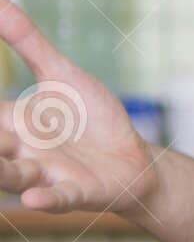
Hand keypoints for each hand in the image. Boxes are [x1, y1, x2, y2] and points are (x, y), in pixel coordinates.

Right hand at [0, 0, 156, 214]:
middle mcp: (18, 151)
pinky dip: (45, 198)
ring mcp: (46, 173)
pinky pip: (58, 198)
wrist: (134, 161)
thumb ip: (27, 43)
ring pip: (10, 175)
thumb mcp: (61, 74)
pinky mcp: (77, 192)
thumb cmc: (91, 120)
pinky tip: (30, 199)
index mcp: (8, 122)